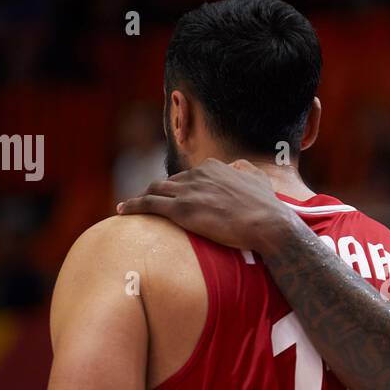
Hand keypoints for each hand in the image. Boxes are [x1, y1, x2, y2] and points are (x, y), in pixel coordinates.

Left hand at [116, 158, 293, 252]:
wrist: (267, 224)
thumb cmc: (266, 207)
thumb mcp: (258, 180)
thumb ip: (245, 169)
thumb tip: (238, 165)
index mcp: (213, 167)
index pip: (188, 175)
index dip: (179, 186)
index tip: (174, 195)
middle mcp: (197, 175)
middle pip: (168, 182)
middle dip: (158, 193)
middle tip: (150, 204)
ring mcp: (188, 192)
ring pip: (154, 191)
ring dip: (142, 198)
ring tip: (131, 207)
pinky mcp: (181, 211)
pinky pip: (148, 205)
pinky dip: (132, 205)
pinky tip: (121, 211)